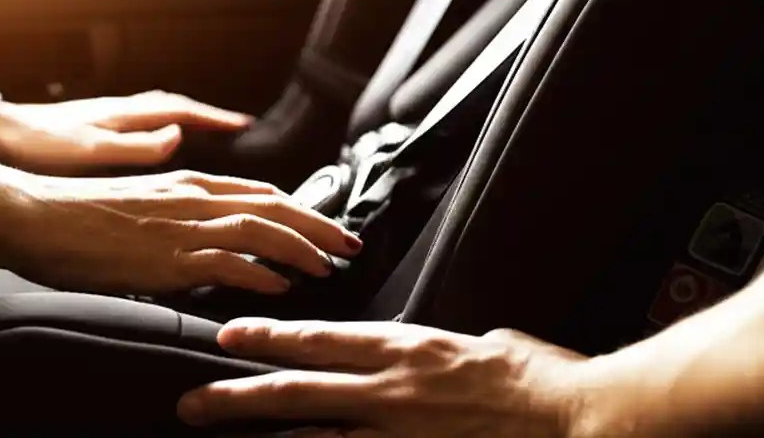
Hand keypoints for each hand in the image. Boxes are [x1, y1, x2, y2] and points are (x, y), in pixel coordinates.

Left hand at [0, 90, 251, 174]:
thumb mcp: (90, 152)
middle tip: (233, 125)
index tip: (243, 124)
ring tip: (202, 130)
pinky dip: (157, 127)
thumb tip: (179, 137)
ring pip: (154, 112)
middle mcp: (116, 111)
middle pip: (172, 106)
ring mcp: (102, 117)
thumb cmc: (36, 149)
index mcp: (122, 116)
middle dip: (205, 114)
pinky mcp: (88, 128)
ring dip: (182, 117)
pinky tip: (150, 143)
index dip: (214, 118)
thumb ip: (135, 147)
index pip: (180, 111)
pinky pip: (137, 123)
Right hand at [9, 172, 361, 295]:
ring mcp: (181, 225)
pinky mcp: (167, 255)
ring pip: (261, 229)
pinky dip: (261, 272)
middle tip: (350, 242)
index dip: (299, 208)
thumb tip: (208, 239)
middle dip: (318, 225)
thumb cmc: (79, 215)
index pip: (260, 192)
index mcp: (187, 184)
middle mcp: (192, 197)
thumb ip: (178, 216)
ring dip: (302, 246)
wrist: (37, 215)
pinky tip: (282, 285)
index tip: (324, 224)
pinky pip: (228, 261)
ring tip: (329, 264)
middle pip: (274, 206)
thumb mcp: (141, 205)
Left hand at [177, 319, 585, 435]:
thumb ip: (442, 350)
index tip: (231, 335)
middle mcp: (391, 390)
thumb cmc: (535, 380)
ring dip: (265, 437)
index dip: (270, 337)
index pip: (322, 339)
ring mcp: (398, 433)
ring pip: (313, 437)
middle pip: (298, 389)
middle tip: (193, 402)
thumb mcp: (483, 344)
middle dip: (239, 394)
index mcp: (407, 348)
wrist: (569, 417)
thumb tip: (433, 354)